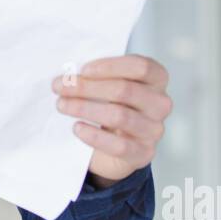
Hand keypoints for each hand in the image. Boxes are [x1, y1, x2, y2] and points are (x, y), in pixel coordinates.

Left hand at [51, 54, 171, 186]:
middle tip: (60, 87)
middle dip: (87, 87)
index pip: (141, 67)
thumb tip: (70, 75)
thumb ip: (99, 77)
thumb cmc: (113, 107)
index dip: (110, 66)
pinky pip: (118, 145)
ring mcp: (154, 130)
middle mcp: (160, 104)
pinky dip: (94, 136)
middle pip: (125, 90)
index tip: (83, 70)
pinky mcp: (143, 153)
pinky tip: (77, 128)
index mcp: (157, 80)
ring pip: (119, 116)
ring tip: (62, 105)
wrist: (114, 148)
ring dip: (85, 108)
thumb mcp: (109, 88)